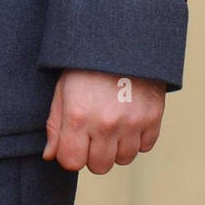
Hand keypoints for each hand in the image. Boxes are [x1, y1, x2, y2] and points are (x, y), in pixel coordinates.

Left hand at [43, 69, 165, 173]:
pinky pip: (145, 146)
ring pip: (123, 159)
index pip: (71, 162)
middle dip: (93, 153)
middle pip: (98, 167)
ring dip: (117, 146)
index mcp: (78, 116)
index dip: (70, 153)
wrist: (123, 38)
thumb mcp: (63, 87)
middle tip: (93, 130)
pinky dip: (138, 137)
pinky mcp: (153, 118)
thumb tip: (50, 155)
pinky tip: (129, 116)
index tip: (73, 141)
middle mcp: (106, 124)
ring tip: (112, 121)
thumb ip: (55, 125)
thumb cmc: (86, 62)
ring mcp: (132, 123)